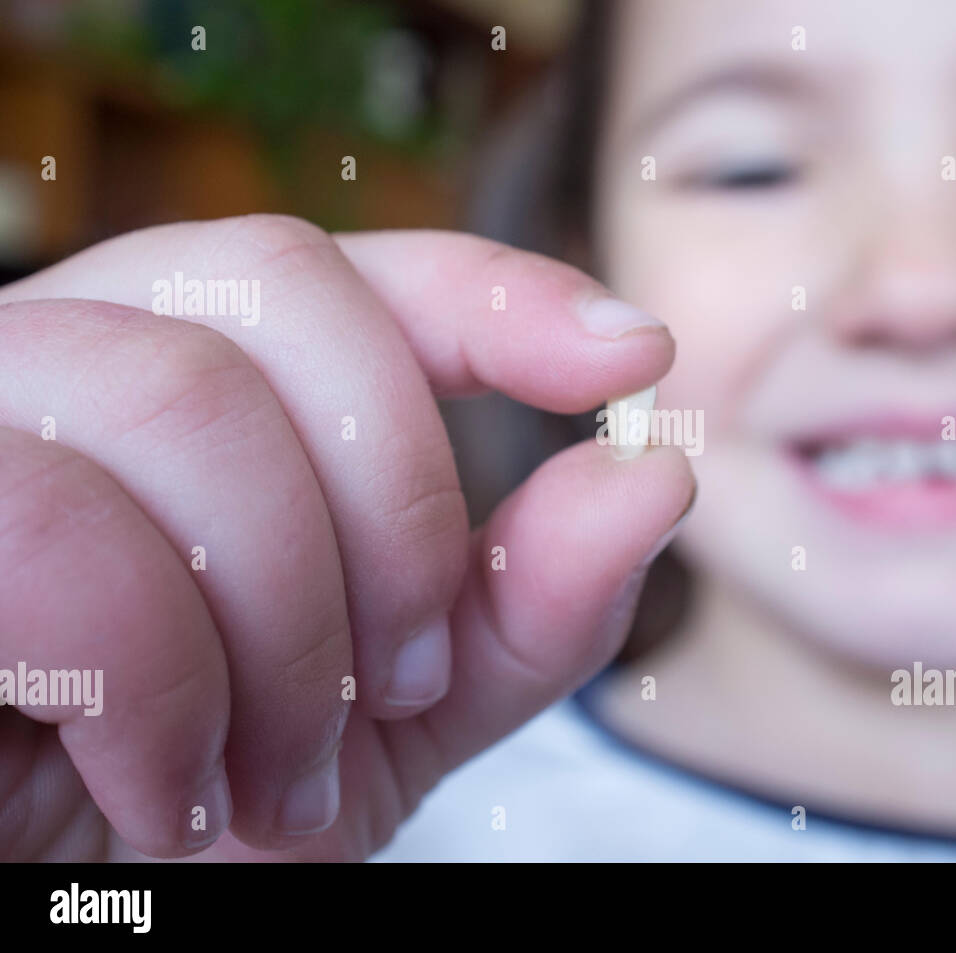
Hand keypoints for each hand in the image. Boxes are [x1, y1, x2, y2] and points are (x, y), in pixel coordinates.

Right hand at [0, 215, 693, 859]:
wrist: (45, 899)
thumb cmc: (206, 791)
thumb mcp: (393, 715)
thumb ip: (523, 604)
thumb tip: (656, 474)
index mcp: (208, 372)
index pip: (364, 268)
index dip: (504, 290)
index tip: (635, 357)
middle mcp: (83, 343)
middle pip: (286, 287)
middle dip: (395, 509)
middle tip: (401, 689)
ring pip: (181, 397)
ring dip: (283, 627)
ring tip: (271, 776)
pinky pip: (61, 525)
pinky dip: (159, 685)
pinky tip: (168, 787)